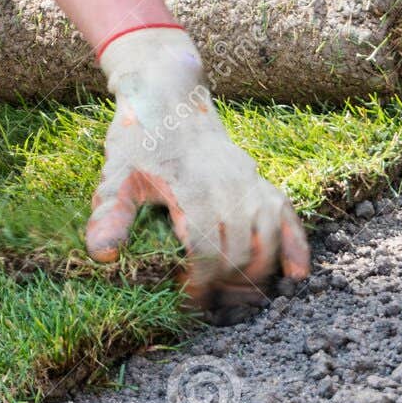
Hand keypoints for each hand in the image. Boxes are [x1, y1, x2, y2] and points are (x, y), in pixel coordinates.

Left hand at [85, 27, 309, 313]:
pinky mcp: (261, 181)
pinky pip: (288, 217)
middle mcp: (230, 186)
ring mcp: (250, 182)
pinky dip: (296, 248)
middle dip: (224, 286)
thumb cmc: (140, 140)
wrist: (169, 97)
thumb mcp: (116, 175)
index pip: (208, 252)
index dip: (198, 284)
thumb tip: (104, 256)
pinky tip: (297, 276)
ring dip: (255, 273)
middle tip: (205, 305)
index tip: (183, 301)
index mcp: (193, 188)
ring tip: (234, 296)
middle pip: (241, 251)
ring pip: (268, 239)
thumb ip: (109, 215)